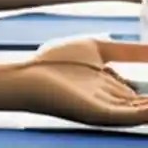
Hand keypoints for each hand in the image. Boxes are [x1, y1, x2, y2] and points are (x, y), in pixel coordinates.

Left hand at [19, 38, 147, 125]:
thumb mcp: (98, 49)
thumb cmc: (56, 61)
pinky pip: (132, 117)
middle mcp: (113, 103)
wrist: (29, 74)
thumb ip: (129, 51)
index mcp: (111, 90)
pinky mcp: (101, 115)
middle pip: (144, 104)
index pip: (143, 96)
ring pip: (143, 111)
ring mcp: (108, 110)